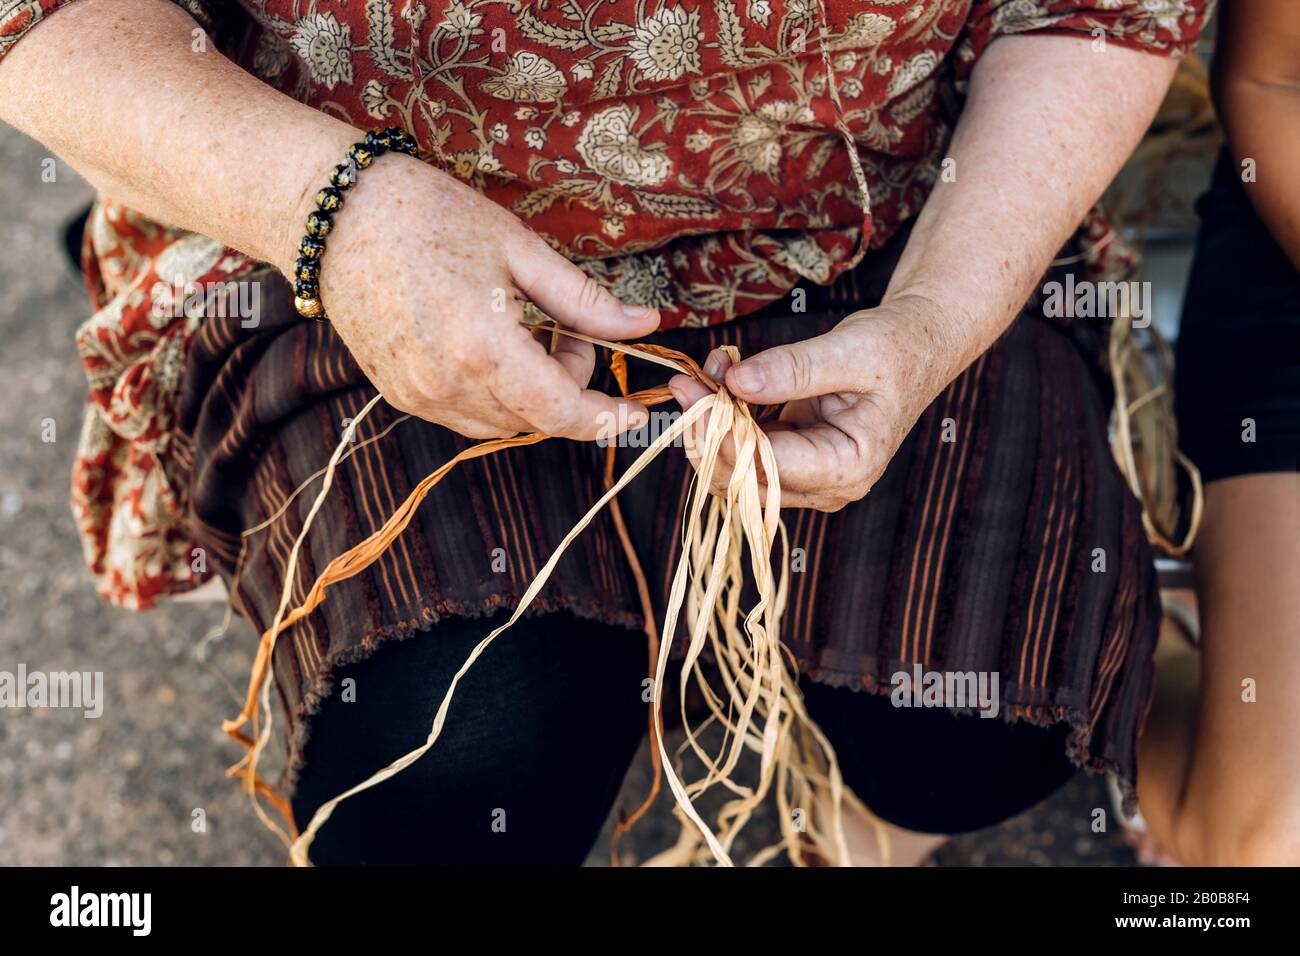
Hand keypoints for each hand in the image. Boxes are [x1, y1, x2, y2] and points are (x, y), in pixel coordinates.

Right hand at [307, 152, 659, 439]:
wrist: (333, 214)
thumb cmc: (428, 216)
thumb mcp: (519, 248)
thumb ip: (585, 300)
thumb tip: (647, 325)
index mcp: (484, 346)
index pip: (562, 412)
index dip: (606, 419)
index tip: (635, 412)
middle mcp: (448, 383)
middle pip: (536, 420)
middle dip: (567, 386)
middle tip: (563, 328)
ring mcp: (418, 394)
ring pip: (502, 423)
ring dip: (531, 394)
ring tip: (523, 331)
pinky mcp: (398, 393)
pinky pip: (466, 415)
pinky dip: (494, 394)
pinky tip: (489, 344)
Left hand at [668, 295, 960, 510]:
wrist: (914, 346)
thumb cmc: (896, 348)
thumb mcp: (853, 349)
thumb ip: (794, 369)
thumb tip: (736, 383)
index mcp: (847, 469)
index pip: (765, 468)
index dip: (720, 433)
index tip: (692, 389)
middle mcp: (824, 485)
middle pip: (739, 478)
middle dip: (708, 428)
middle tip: (692, 376)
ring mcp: (804, 475)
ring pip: (732, 468)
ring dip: (711, 421)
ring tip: (715, 367)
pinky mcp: (788, 456)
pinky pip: (740, 448)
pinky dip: (724, 414)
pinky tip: (726, 376)